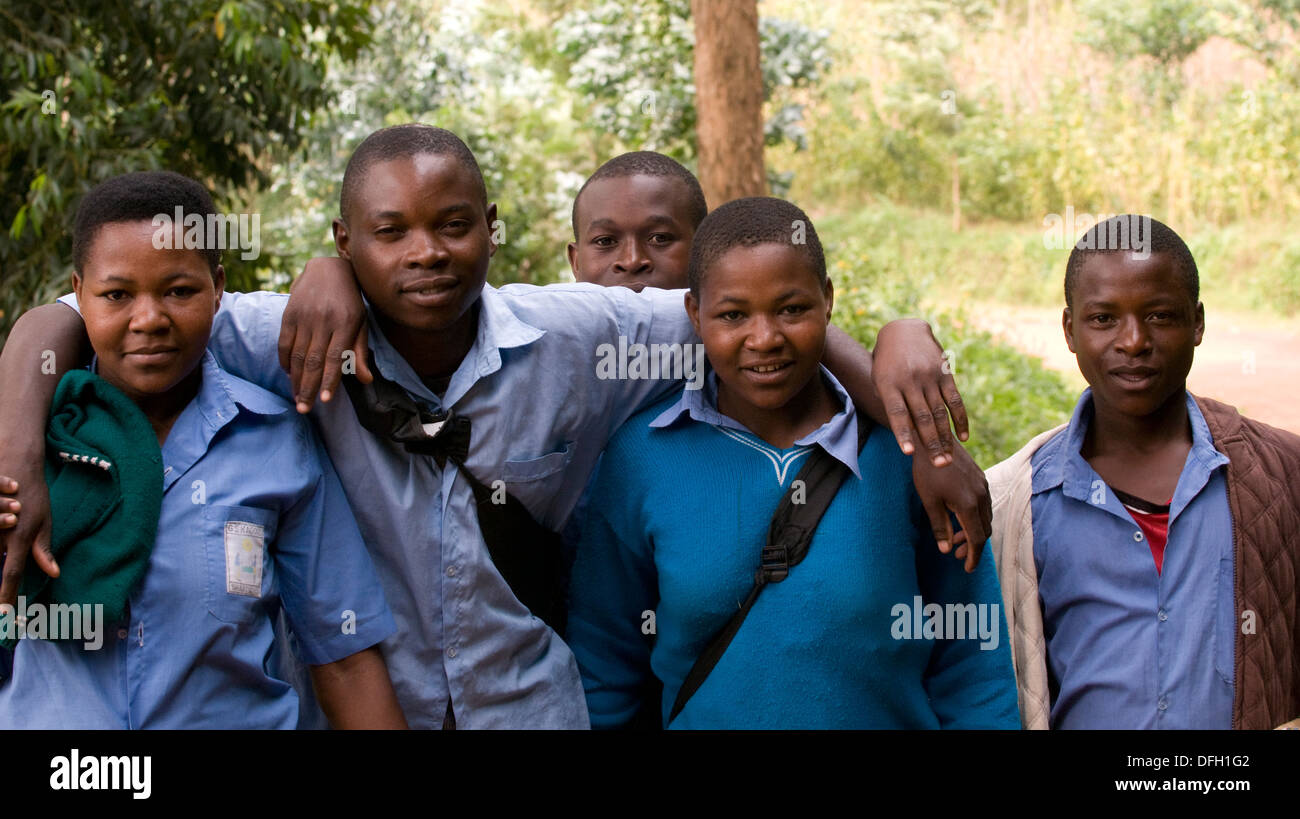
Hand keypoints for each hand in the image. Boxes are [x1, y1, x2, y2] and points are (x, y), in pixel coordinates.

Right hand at [0, 464, 58, 607]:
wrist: (16, 463)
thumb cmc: (35, 494)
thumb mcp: (45, 521)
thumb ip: (45, 550)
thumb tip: (54, 574)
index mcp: (20, 539)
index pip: (12, 574)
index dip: (8, 595)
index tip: (6, 614)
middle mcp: (1, 535)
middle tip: (2, 613)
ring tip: (1, 599)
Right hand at [278, 257, 372, 412]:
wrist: (328, 269)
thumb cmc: (350, 302)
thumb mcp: (361, 323)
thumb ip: (360, 352)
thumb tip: (366, 380)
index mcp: (346, 323)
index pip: (335, 358)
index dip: (329, 381)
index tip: (325, 402)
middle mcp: (324, 320)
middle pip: (313, 361)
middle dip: (308, 388)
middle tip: (304, 409)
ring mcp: (304, 316)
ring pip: (297, 354)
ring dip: (295, 379)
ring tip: (296, 398)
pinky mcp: (289, 313)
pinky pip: (284, 342)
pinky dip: (284, 361)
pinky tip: (288, 375)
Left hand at [873, 318, 967, 466]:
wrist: (904, 329)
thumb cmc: (886, 362)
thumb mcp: (878, 378)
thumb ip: (888, 402)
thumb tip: (903, 431)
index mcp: (888, 383)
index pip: (896, 412)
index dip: (903, 433)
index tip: (909, 453)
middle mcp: (910, 380)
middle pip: (922, 417)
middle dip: (931, 444)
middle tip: (939, 466)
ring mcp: (929, 377)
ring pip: (939, 413)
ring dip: (945, 438)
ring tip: (948, 459)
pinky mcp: (944, 374)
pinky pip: (955, 400)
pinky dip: (960, 420)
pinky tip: (964, 437)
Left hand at [911, 443, 991, 572]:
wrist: (933, 440)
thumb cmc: (927, 472)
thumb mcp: (929, 502)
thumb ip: (941, 527)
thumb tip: (946, 550)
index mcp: (969, 504)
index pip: (977, 538)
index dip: (974, 556)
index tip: (968, 569)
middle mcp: (981, 496)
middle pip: (984, 530)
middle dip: (973, 546)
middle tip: (958, 556)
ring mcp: (983, 486)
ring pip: (986, 517)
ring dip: (974, 532)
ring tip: (956, 540)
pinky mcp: (981, 478)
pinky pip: (984, 505)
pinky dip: (975, 517)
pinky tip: (959, 519)